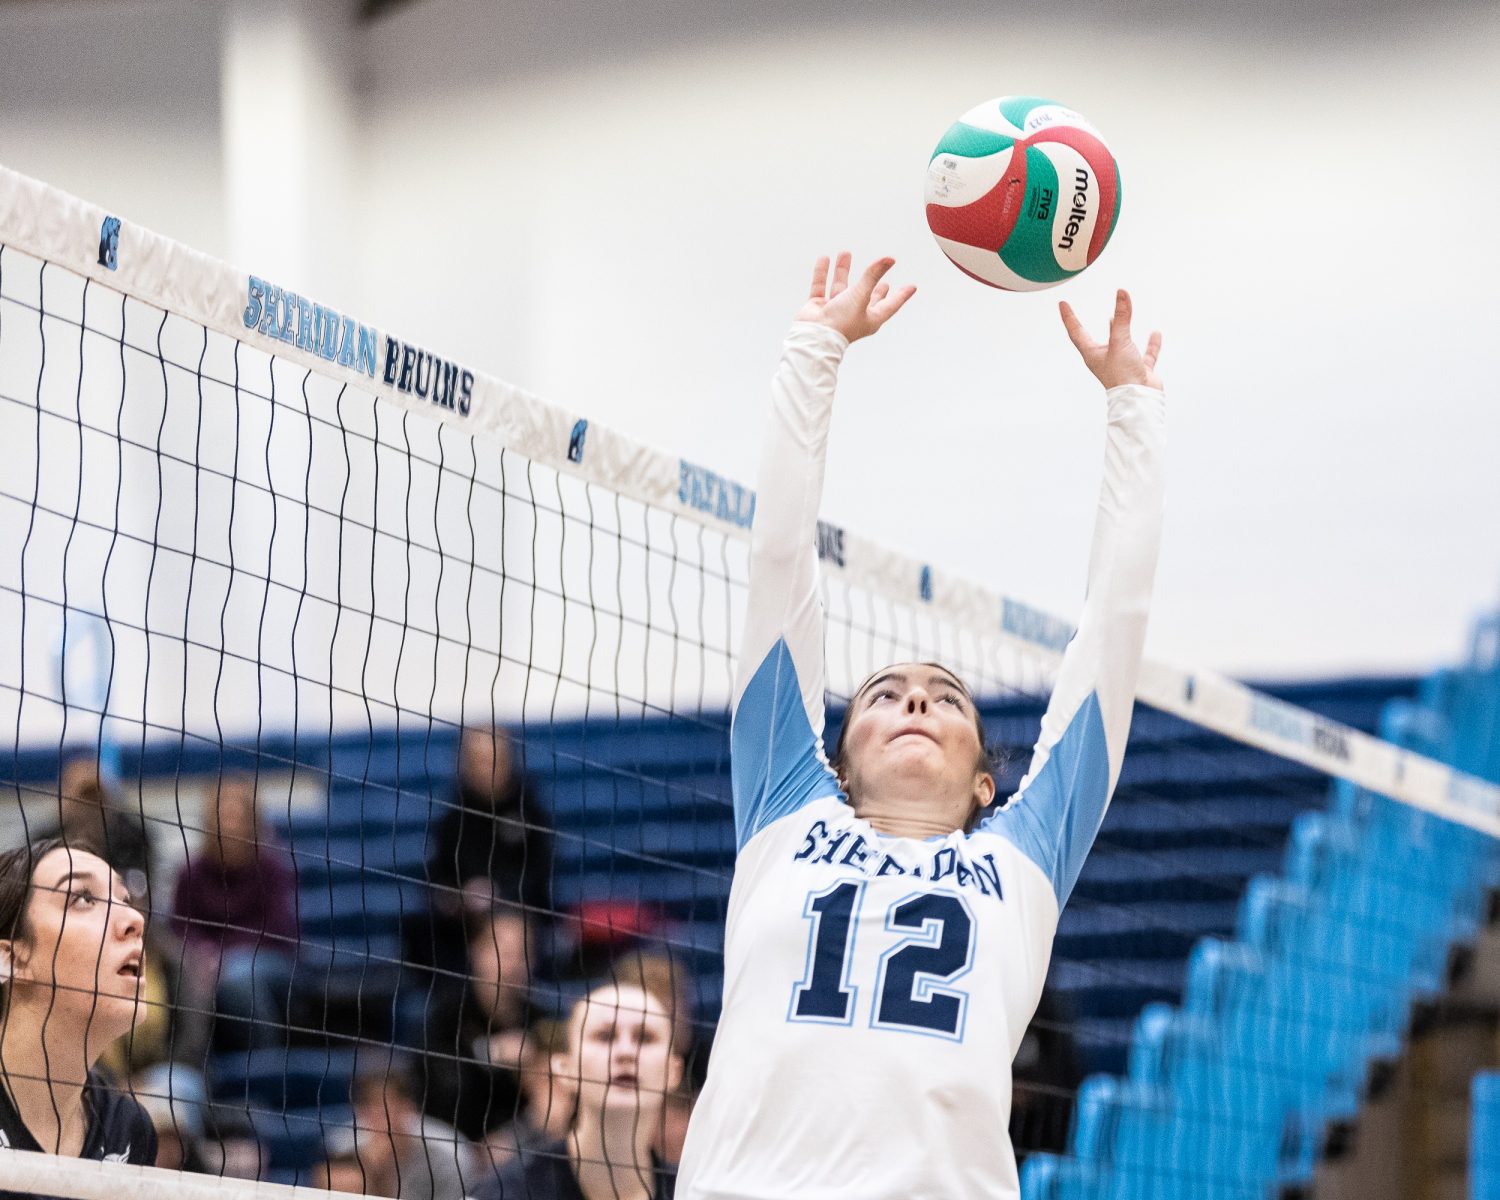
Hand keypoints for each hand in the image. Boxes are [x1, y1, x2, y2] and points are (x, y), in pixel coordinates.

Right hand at [796, 252, 915, 343]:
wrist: (815, 336)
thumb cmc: (841, 324)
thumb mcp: (861, 295)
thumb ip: (873, 276)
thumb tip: (889, 259)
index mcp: (870, 318)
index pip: (891, 304)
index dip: (901, 295)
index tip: (912, 287)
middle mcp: (854, 315)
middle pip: (867, 298)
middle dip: (874, 288)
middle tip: (884, 283)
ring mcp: (835, 310)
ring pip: (840, 287)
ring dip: (842, 271)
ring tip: (846, 255)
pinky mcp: (819, 307)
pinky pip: (821, 287)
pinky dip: (822, 273)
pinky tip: (824, 260)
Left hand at [1059, 290, 1162, 390]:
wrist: (1139, 400)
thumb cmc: (1123, 375)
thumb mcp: (1120, 341)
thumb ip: (1122, 318)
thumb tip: (1121, 294)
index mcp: (1093, 354)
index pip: (1076, 331)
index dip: (1069, 317)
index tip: (1062, 304)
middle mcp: (1105, 359)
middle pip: (1095, 339)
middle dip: (1086, 327)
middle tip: (1077, 315)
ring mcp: (1122, 365)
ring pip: (1121, 344)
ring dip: (1120, 331)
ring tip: (1118, 317)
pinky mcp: (1138, 369)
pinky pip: (1145, 354)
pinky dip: (1151, 344)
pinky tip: (1155, 334)